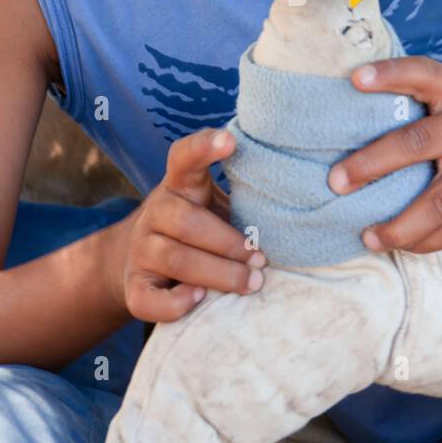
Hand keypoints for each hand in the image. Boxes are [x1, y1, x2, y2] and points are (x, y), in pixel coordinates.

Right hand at [116, 127, 266, 322]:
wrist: (148, 264)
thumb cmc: (202, 231)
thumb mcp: (217, 206)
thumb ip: (244, 201)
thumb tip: (307, 202)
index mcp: (180, 186)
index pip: (184, 158)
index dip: (204, 147)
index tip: (230, 140)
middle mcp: (155, 212)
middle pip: (186, 221)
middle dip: (229, 243)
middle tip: (263, 260)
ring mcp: (140, 250)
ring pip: (176, 260)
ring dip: (218, 273)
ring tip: (252, 282)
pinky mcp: (134, 287)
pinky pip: (149, 298)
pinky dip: (176, 302)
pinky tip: (200, 298)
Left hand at [326, 56, 441, 254]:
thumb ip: (414, 101)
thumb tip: (345, 117)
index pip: (423, 74)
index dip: (390, 75)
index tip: (355, 79)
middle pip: (419, 143)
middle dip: (373, 164)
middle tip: (336, 182)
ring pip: (440, 201)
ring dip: (400, 225)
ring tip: (366, 235)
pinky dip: (425, 242)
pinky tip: (398, 245)